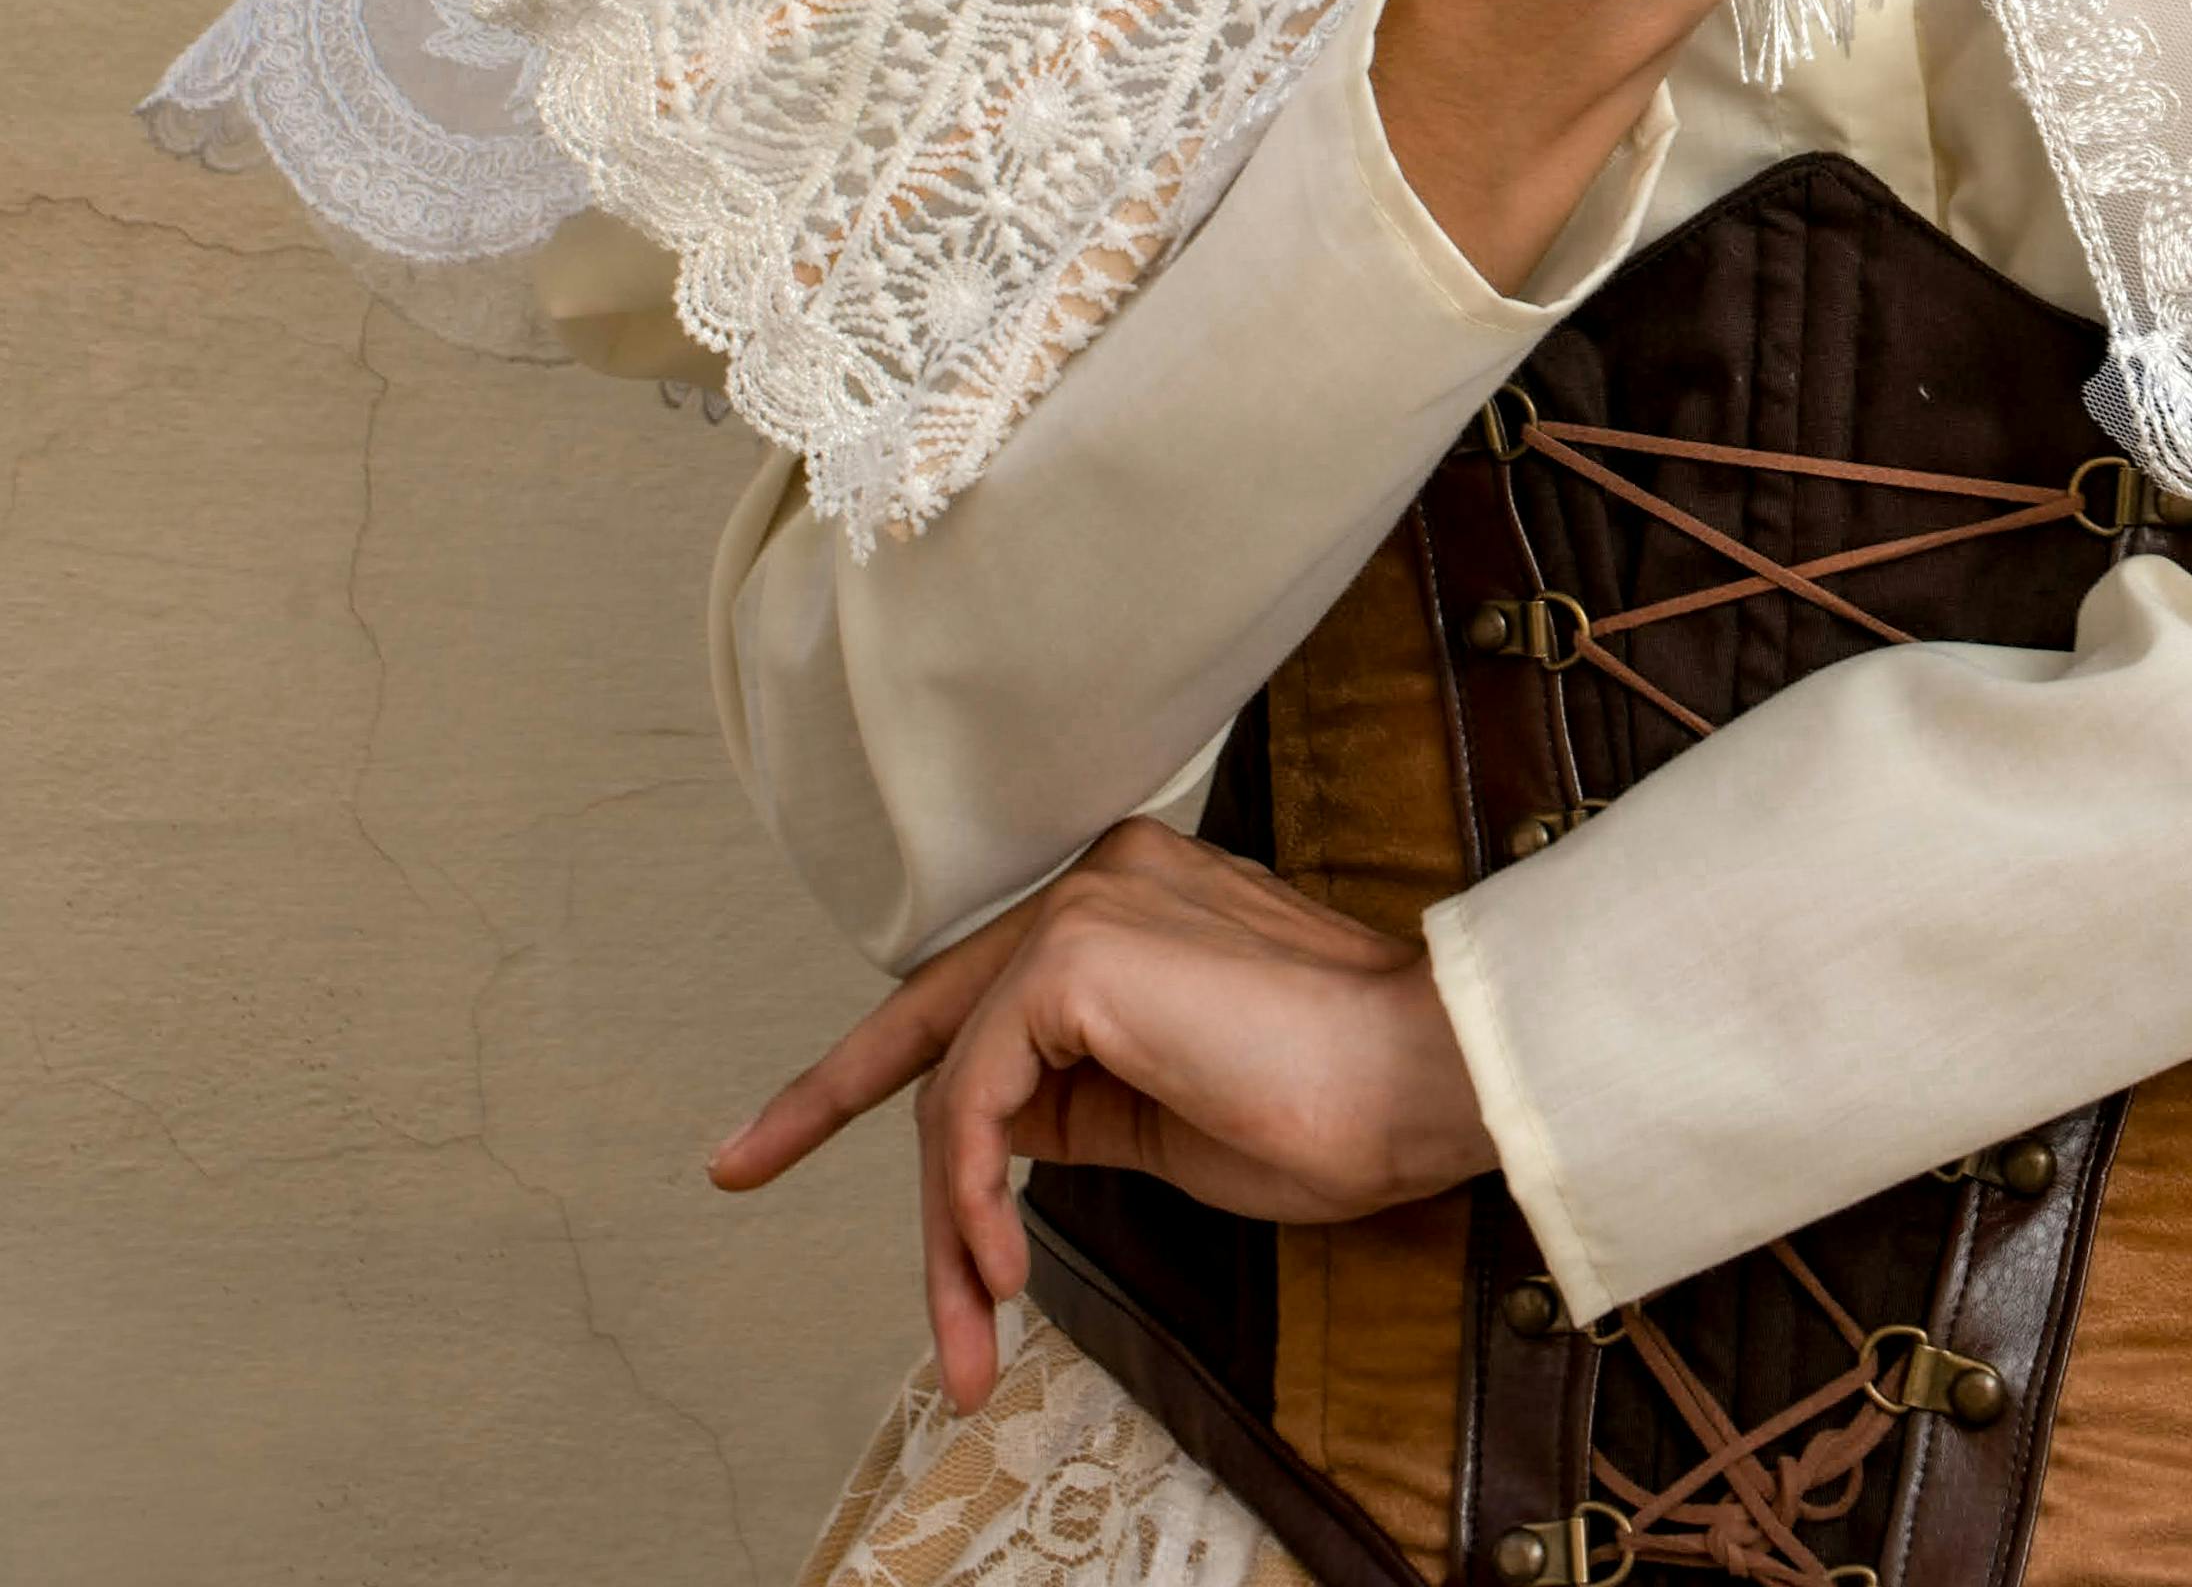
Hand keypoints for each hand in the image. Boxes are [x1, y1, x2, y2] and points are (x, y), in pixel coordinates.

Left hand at [706, 819, 1491, 1410]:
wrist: (1431, 1081)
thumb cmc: (1333, 1109)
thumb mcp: (1171, 1117)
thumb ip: (1080, 1102)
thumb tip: (1002, 1139)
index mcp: (1126, 903)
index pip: (967, 990)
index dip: (853, 1069)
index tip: (759, 1135)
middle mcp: (1095, 879)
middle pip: (938, 1030)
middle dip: (825, 1111)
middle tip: (740, 1171)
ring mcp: (1083, 908)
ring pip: (952, 1080)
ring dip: (947, 1228)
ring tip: (975, 1331)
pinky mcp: (1077, 955)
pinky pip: (976, 1096)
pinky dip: (970, 1198)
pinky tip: (1003, 1269)